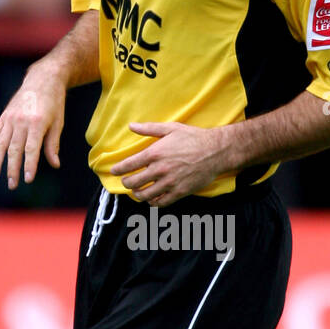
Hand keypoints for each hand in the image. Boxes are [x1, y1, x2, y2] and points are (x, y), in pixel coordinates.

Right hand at [0, 64, 65, 187]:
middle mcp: (20, 121)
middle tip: (12, 185)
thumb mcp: (58, 122)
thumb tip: (55, 164)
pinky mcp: (4, 116)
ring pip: (1, 143)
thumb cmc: (54, 103)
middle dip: (12, 168)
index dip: (29, 165)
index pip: (31, 149)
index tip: (28, 179)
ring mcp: (10, 118)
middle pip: (14, 149)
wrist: (43, 79)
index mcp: (36, 122)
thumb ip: (53, 144)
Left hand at [110, 121, 230, 204]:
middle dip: (126, 183)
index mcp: (155, 153)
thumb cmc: (193, 138)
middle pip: (133, 182)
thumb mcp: (171, 128)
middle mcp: (160, 169)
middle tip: (126, 181)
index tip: (114, 171)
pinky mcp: (179, 192)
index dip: (118, 169)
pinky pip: (160, 203)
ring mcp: (169, 182)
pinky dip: (153, 202)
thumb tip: (131, 126)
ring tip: (137, 191)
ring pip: (145, 195)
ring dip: (138, 194)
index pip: (129, 165)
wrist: (215, 151)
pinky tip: (152, 198)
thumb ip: (149, 129)